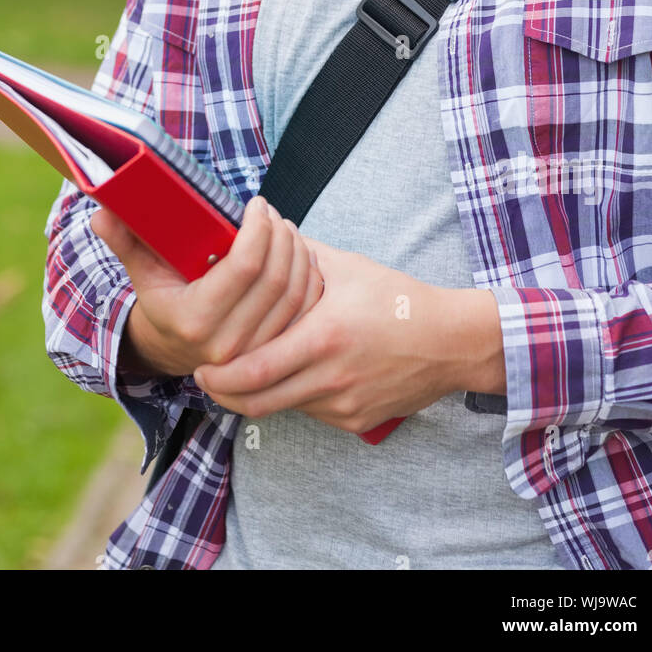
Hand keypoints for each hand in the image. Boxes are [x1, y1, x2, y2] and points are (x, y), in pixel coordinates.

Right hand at [90, 194, 323, 378]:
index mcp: (196, 318)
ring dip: (297, 252)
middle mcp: (228, 343)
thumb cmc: (161, 298)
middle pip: (275, 278)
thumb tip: (101, 212)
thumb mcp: (142, 270)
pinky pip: (305, 310)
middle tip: (272, 213)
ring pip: (295, 294)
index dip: (258, 228)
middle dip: (281, 235)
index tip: (256, 204)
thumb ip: (125, 240)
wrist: (174, 347)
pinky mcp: (275, 352)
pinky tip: (299, 254)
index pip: (245, 266)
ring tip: (285, 228)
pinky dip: (308, 277)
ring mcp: (255, 353)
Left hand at [193, 239, 490, 433]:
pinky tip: (290, 374)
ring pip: (282, 408)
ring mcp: (344, 405)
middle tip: (207, 378)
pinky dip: (292, 397)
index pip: (253, 371)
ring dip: (257, 394)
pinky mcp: (355, 420)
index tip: (200, 366)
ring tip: (241, 372)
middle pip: (257, 402)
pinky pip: (310, 411)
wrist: (451, 341)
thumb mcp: (347, 267)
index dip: (219, 377)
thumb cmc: (398, 299)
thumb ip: (298, 254)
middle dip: (224, 394)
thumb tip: (259, 231)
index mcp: (324, 337)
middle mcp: (331, 378)